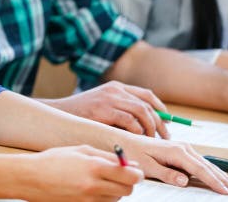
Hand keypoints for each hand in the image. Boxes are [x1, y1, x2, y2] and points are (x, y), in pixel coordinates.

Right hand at [17, 145, 142, 200]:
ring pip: (116, 199)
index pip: (130, 176)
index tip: (135, 170)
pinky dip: (103, 197)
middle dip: (127, 182)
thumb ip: (107, 156)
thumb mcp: (80, 150)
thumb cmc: (53, 160)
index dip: (136, 173)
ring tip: (98, 179)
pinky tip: (89, 188)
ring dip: (114, 190)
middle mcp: (93, 186)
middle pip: (127, 191)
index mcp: (94, 167)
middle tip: (118, 174)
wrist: (30, 178)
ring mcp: (88, 200)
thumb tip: (129, 162)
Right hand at [45, 81, 169, 138]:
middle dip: (159, 123)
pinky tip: (137, 139)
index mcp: (116, 87)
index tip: (166, 123)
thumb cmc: (82, 114)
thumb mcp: (104, 106)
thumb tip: (149, 126)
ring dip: (150, 128)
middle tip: (164, 137)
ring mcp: (109, 98)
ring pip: (142, 111)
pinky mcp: (103, 110)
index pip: (146, 95)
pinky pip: (129, 120)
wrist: (60, 113)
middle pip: (147, 104)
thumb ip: (122, 110)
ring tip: (150, 140)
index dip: (160, 109)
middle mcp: (115, 90)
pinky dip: (137, 130)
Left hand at [121, 136, 227, 194]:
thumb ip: (166, 174)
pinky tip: (219, 177)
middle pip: (208, 166)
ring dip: (221, 175)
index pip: (200, 170)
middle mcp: (182, 147)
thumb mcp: (147, 166)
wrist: (126, 141)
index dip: (214, 182)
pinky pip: (200, 162)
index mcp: (176, 151)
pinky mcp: (181, 150)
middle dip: (224, 179)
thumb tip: (185, 181)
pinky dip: (212, 170)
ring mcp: (183, 148)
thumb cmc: (134, 154)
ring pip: (207, 164)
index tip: (226, 193)